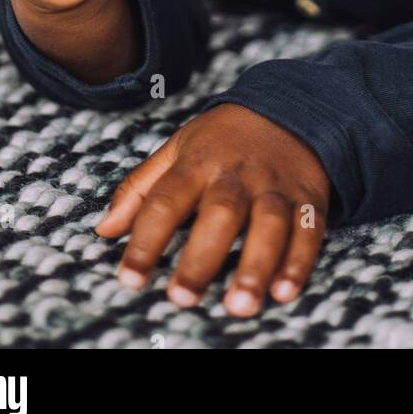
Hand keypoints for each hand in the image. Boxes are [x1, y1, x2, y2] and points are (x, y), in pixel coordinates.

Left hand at [95, 104, 330, 315]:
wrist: (288, 107)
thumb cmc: (222, 138)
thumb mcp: (177, 148)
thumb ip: (140, 188)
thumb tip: (103, 229)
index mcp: (199, 161)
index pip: (166, 199)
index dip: (145, 240)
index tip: (130, 279)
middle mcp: (238, 173)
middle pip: (221, 212)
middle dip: (202, 257)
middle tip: (182, 298)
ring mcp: (276, 185)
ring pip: (269, 223)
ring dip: (256, 265)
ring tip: (239, 306)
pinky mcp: (309, 197)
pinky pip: (308, 229)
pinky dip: (299, 261)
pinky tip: (284, 291)